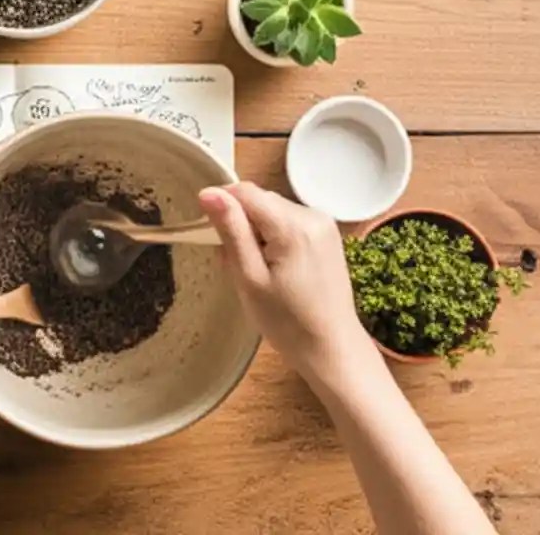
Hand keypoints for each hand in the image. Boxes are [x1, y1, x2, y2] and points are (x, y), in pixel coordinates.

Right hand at [198, 182, 368, 376]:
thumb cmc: (287, 322)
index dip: (222, 207)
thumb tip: (209, 193)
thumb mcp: (249, 278)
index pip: (245, 192)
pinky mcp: (327, 234)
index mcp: (294, 225)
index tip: (214, 238)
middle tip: (239, 266)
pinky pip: (289, 222)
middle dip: (241, 225)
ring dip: (257, 233)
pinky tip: (276, 269)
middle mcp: (314, 215)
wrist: (331, 348)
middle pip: (260, 200)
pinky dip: (274, 238)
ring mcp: (324, 223)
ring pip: (273, 211)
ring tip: (259, 272)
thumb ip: (230, 230)